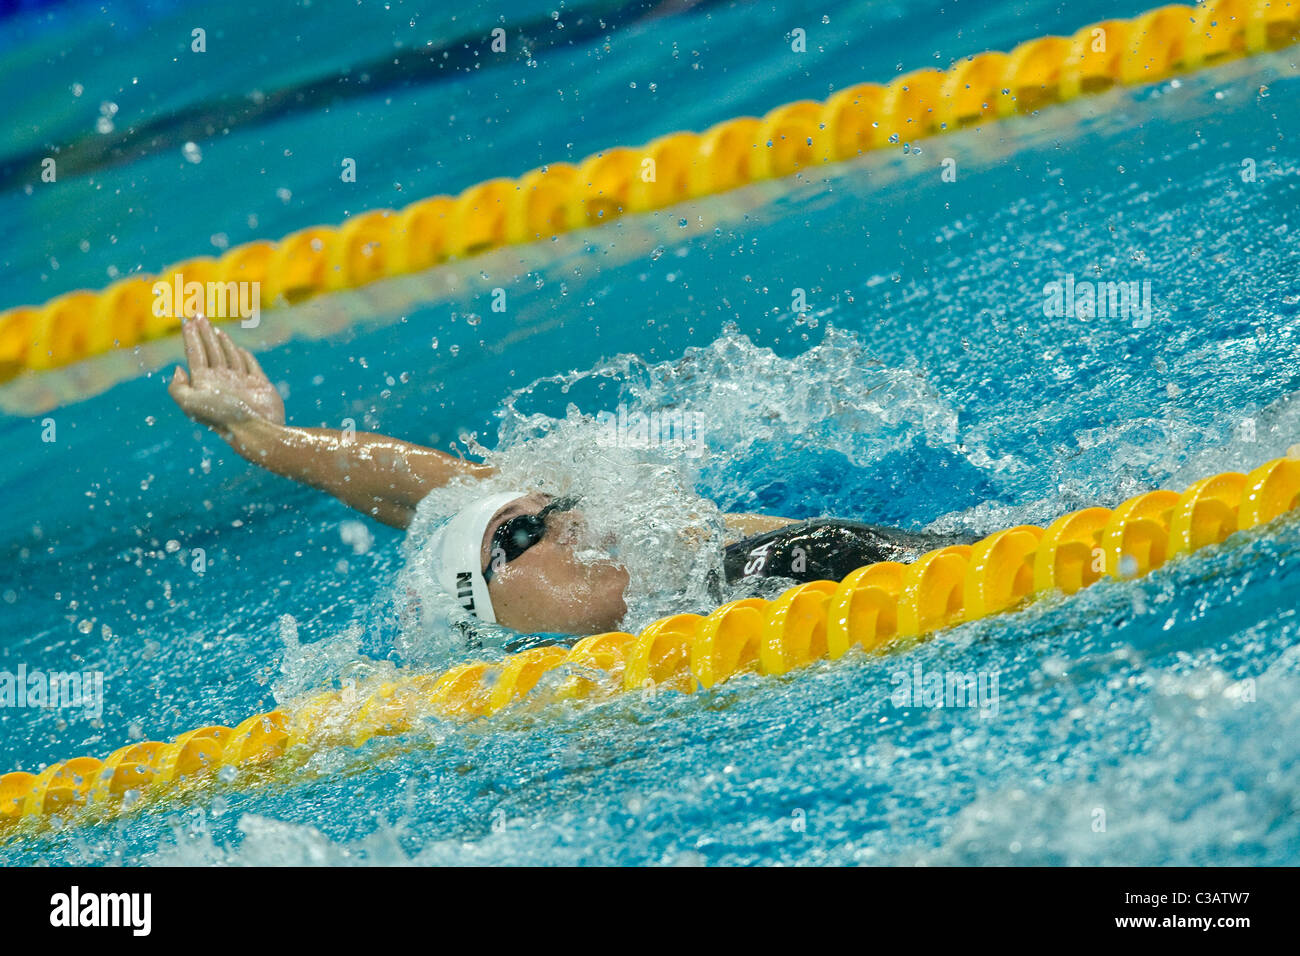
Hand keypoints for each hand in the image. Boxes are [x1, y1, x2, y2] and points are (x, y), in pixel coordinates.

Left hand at [167, 316, 284, 433]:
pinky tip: (238, 348)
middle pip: (210, 351)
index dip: (190, 337)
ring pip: (228, 355)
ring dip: (221, 341)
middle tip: (198, 315)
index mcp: (204, 382)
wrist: (256, 429)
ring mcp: (240, 382)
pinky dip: (244, 355)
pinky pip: (250, 365)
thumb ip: (177, 388)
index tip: (186, 321)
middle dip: (203, 333)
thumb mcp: (190, 403)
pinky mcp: (259, 384)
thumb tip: (177, 369)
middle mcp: (221, 380)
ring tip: (214, 328)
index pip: (194, 354)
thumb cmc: (222, 416)